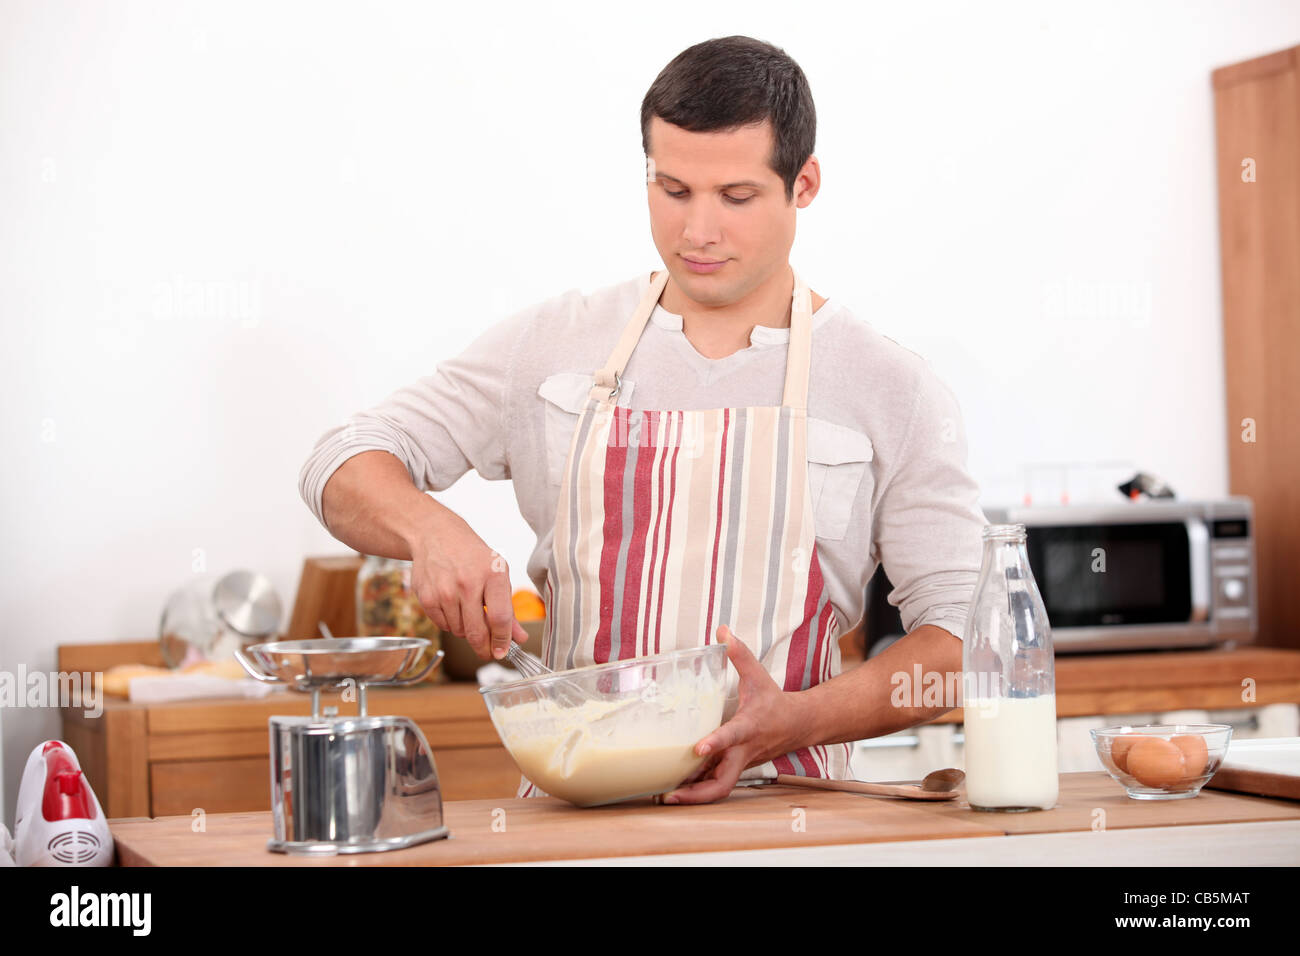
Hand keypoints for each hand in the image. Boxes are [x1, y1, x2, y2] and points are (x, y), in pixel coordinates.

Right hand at [406, 509, 527, 660]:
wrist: (436, 536)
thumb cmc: (471, 555)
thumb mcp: (497, 574)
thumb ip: (508, 609)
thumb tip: (519, 638)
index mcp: (492, 575)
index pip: (500, 618)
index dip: (502, 641)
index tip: (503, 652)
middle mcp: (467, 583)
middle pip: (477, 631)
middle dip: (484, 648)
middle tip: (488, 652)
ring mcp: (444, 591)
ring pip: (459, 631)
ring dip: (466, 631)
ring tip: (468, 611)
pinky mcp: (426, 597)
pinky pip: (442, 626)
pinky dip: (450, 623)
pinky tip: (452, 606)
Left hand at [661, 625, 807, 804]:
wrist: (798, 725)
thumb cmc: (774, 702)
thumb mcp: (758, 674)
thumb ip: (739, 653)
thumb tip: (722, 630)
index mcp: (748, 727)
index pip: (732, 736)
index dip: (716, 742)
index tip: (698, 748)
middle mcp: (743, 751)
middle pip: (722, 782)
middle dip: (697, 792)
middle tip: (669, 795)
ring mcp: (739, 764)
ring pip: (718, 789)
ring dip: (693, 797)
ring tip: (665, 798)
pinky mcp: (735, 769)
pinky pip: (716, 784)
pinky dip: (696, 790)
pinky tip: (675, 791)